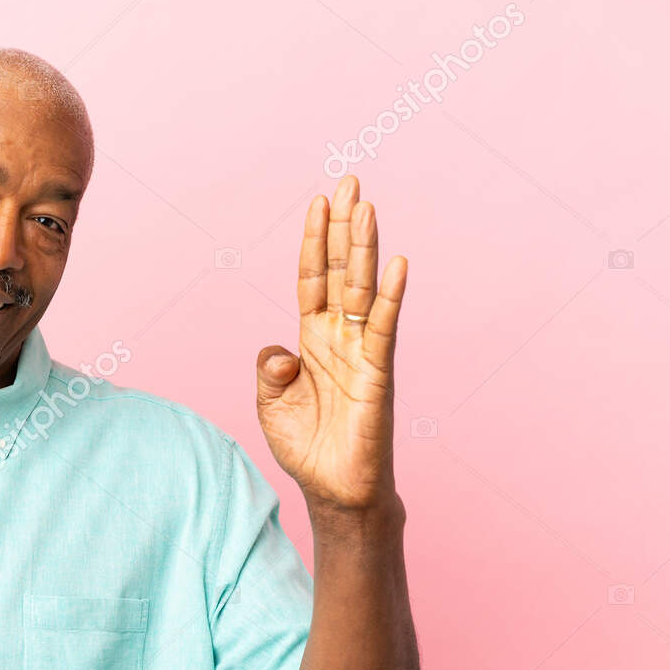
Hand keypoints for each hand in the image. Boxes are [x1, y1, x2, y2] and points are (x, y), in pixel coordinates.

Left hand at [256, 175, 406, 511]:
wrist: (333, 488)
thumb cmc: (305, 446)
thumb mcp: (270, 404)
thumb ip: (269, 370)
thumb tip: (281, 351)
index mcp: (310, 341)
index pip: (312, 279)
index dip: (314, 242)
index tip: (318, 201)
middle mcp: (337, 337)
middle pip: (340, 270)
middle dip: (343, 227)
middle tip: (349, 181)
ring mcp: (360, 351)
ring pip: (362, 288)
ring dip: (365, 247)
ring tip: (366, 205)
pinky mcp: (378, 372)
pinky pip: (384, 327)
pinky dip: (390, 296)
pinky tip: (400, 263)